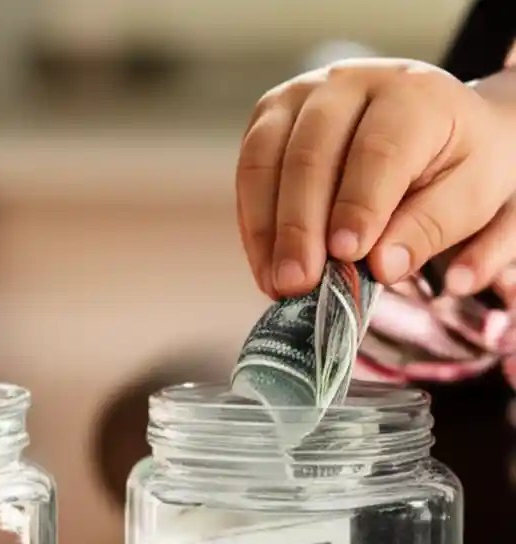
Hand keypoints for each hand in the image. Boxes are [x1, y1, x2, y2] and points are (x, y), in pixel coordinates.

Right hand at [237, 58, 515, 298]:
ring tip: (278, 283)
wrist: (441, 125)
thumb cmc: (459, 164)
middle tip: (299, 283)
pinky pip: (249, 171)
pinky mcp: (270, 116)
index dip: (359, 205)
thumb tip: (382, 266)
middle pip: (310, 154)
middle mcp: (350, 82)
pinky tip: (266, 265)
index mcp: (413, 94)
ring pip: (266, 160)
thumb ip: (432, 229)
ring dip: (267, 229)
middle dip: (301, 226)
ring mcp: (301, 94)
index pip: (377, 150)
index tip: (348, 254)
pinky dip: (254, 223)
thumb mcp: (473, 196)